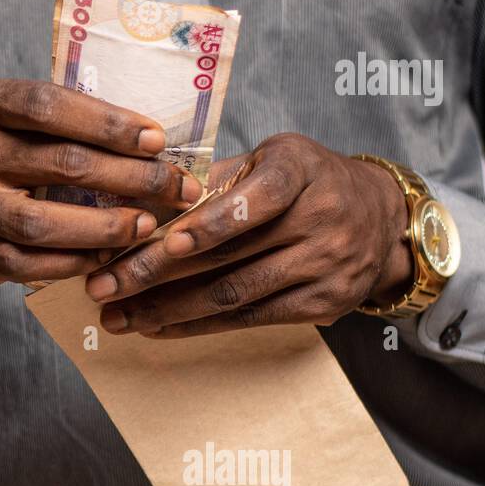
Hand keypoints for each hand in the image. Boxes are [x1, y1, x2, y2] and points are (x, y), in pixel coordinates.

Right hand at [0, 79, 202, 300]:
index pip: (51, 107)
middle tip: (178, 188)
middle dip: (131, 177)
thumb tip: (153, 138)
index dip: (109, 123)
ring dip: (106, 226)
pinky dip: (76, 262)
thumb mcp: (8, 119)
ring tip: (147, 225)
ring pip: (44, 222)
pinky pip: (31, 264)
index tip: (158, 140)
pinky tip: (109, 256)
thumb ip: (63, 121)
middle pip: (61, 164)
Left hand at [84, 133, 413, 336]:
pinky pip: (249, 320)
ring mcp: (325, 267)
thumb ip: (216, 178)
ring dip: (167, 310)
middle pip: (228, 255)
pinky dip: (197, 325)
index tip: (164, 240)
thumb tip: (144, 198)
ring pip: (233, 295)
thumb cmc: (307, 181)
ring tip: (116, 315)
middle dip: (156, 274)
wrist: (381, 219)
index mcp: (300, 171)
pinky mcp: (322, 306)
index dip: (210, 224)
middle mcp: (320, 220)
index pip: (255, 201)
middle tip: (103, 285)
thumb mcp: (271, 158)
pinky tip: (157, 327)